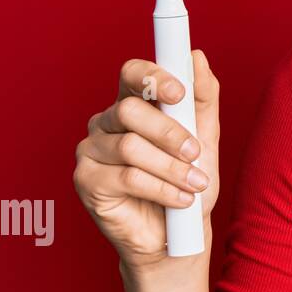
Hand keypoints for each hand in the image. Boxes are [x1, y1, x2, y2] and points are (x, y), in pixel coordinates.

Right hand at [73, 50, 220, 270]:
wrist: (177, 234)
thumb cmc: (188, 182)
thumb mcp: (206, 137)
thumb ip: (203, 97)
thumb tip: (198, 58)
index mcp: (134, 104)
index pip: (131, 74)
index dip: (152, 77)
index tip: (178, 93)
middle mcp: (107, 122)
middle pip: (130, 110)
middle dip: (170, 133)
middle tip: (195, 153)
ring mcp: (91, 150)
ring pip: (130, 147)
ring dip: (170, 168)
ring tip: (193, 184)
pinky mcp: (85, 180)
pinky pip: (125, 176)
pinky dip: (160, 188)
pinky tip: (179, 199)